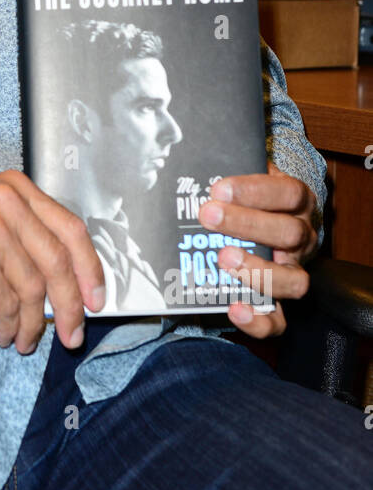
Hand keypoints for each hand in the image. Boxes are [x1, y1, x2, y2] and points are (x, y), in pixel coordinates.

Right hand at [0, 168, 105, 353]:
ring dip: (33, 325)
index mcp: (15, 188)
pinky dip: (9, 326)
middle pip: (59, 263)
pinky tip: (3, 334)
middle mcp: (7, 204)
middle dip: (71, 306)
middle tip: (73, 335)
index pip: (71, 230)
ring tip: (24, 341)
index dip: (90, 269)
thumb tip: (67, 283)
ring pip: (34, 290)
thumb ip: (24, 231)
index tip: (97, 300)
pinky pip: (7, 305)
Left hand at [196, 160, 317, 338]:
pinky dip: (258, 321)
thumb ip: (225, 175)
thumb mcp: (242, 182)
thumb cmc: (245, 203)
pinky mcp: (280, 304)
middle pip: (289, 232)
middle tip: (209, 216)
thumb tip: (187, 168)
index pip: (287, 193)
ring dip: (258, 271)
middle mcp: (302, 238)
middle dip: (248, 225)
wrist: (258, 227)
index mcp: (297, 203)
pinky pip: (278, 322)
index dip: (255, 191)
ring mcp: (293, 272)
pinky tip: (234, 308)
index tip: (218, 189)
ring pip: (294, 280)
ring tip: (223, 259)